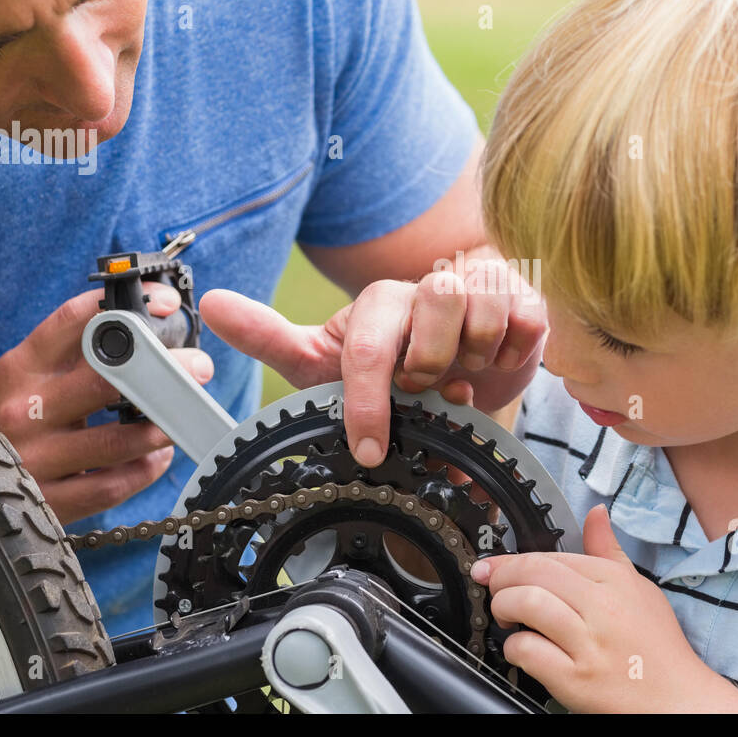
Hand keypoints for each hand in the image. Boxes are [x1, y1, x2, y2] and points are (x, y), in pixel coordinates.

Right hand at [0, 282, 214, 524]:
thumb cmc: (0, 419)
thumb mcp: (21, 376)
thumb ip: (70, 352)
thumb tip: (145, 323)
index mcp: (18, 369)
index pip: (75, 323)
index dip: (128, 306)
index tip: (166, 302)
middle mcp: (24, 411)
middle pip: (107, 380)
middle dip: (164, 369)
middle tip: (197, 366)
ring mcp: (35, 459)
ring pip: (118, 440)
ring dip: (162, 425)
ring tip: (181, 415)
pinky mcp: (47, 502)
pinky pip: (112, 486)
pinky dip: (146, 469)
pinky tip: (159, 456)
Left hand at [198, 245, 546, 467]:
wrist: (467, 361)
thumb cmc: (396, 364)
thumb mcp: (328, 360)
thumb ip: (270, 336)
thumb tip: (212, 303)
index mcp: (379, 304)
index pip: (367, 347)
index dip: (367, 402)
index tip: (369, 448)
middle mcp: (428, 288)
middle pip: (436, 307)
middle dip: (431, 366)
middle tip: (427, 387)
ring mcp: (480, 288)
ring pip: (483, 314)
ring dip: (474, 360)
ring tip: (464, 373)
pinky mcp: (524, 299)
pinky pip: (525, 323)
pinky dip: (512, 355)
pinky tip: (496, 362)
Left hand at [470, 504, 737, 712]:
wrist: (678, 700)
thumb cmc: (658, 647)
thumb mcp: (639, 589)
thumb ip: (609, 552)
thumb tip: (595, 514)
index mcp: (614, 580)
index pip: (551, 556)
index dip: (513, 559)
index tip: (495, 565)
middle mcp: (602, 608)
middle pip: (533, 573)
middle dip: (501, 577)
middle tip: (494, 587)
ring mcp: (588, 644)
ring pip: (527, 604)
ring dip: (503, 606)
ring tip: (506, 615)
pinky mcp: (576, 679)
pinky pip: (528, 650)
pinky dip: (513, 647)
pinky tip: (521, 648)